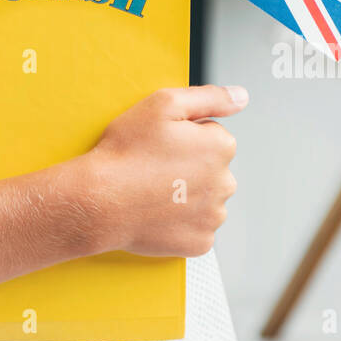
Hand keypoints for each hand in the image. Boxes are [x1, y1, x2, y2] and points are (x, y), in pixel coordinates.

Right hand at [76, 83, 247, 258]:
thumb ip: (210, 97)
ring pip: (205, 199)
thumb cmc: (126, 152)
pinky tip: (157, 212)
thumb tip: (241, 97)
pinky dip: (181, 222)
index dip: (183, 136)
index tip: (161, 142)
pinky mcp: (200, 243)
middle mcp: (225, 183)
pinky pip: (196, 227)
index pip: (211, 135)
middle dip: (189, 166)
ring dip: (187, 195)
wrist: (100, 200)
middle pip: (211, 168)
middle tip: (154, 166)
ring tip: (153, 191)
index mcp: (221, 147)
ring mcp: (213, 216)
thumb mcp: (164, 104)